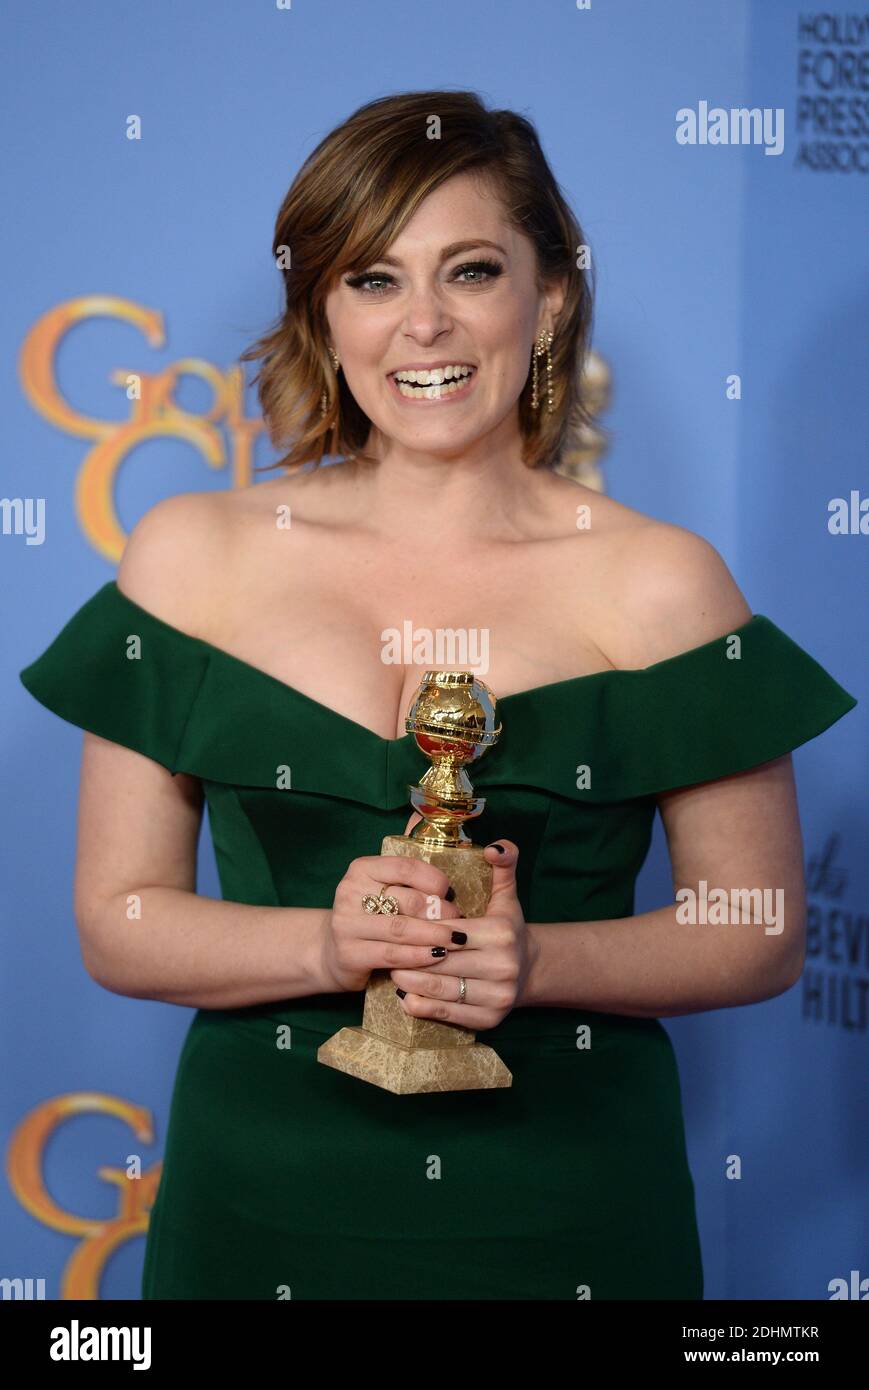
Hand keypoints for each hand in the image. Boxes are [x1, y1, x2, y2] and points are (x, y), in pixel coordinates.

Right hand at [318, 838, 465, 993]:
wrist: (333, 950)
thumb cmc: (371, 913)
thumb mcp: (383, 883)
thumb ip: (405, 858)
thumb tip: (423, 816)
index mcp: (362, 868)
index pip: (406, 867)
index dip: (435, 880)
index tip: (451, 892)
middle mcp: (349, 892)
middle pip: (408, 900)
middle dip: (440, 912)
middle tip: (460, 921)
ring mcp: (346, 924)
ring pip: (402, 929)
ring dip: (435, 935)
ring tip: (456, 939)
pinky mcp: (348, 954)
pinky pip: (392, 955)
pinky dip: (419, 957)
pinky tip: (437, 956)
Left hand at [391, 827, 531, 1031]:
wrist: (528, 970)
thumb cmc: (506, 928)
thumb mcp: (506, 896)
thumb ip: (503, 866)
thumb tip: (494, 847)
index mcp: (501, 933)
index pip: (448, 930)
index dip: (421, 927)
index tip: (397, 924)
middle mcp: (503, 966)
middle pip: (441, 961)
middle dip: (409, 956)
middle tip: (385, 949)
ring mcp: (497, 997)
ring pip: (440, 989)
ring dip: (409, 982)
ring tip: (391, 970)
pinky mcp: (489, 1020)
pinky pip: (447, 1014)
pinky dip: (421, 1006)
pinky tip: (405, 996)